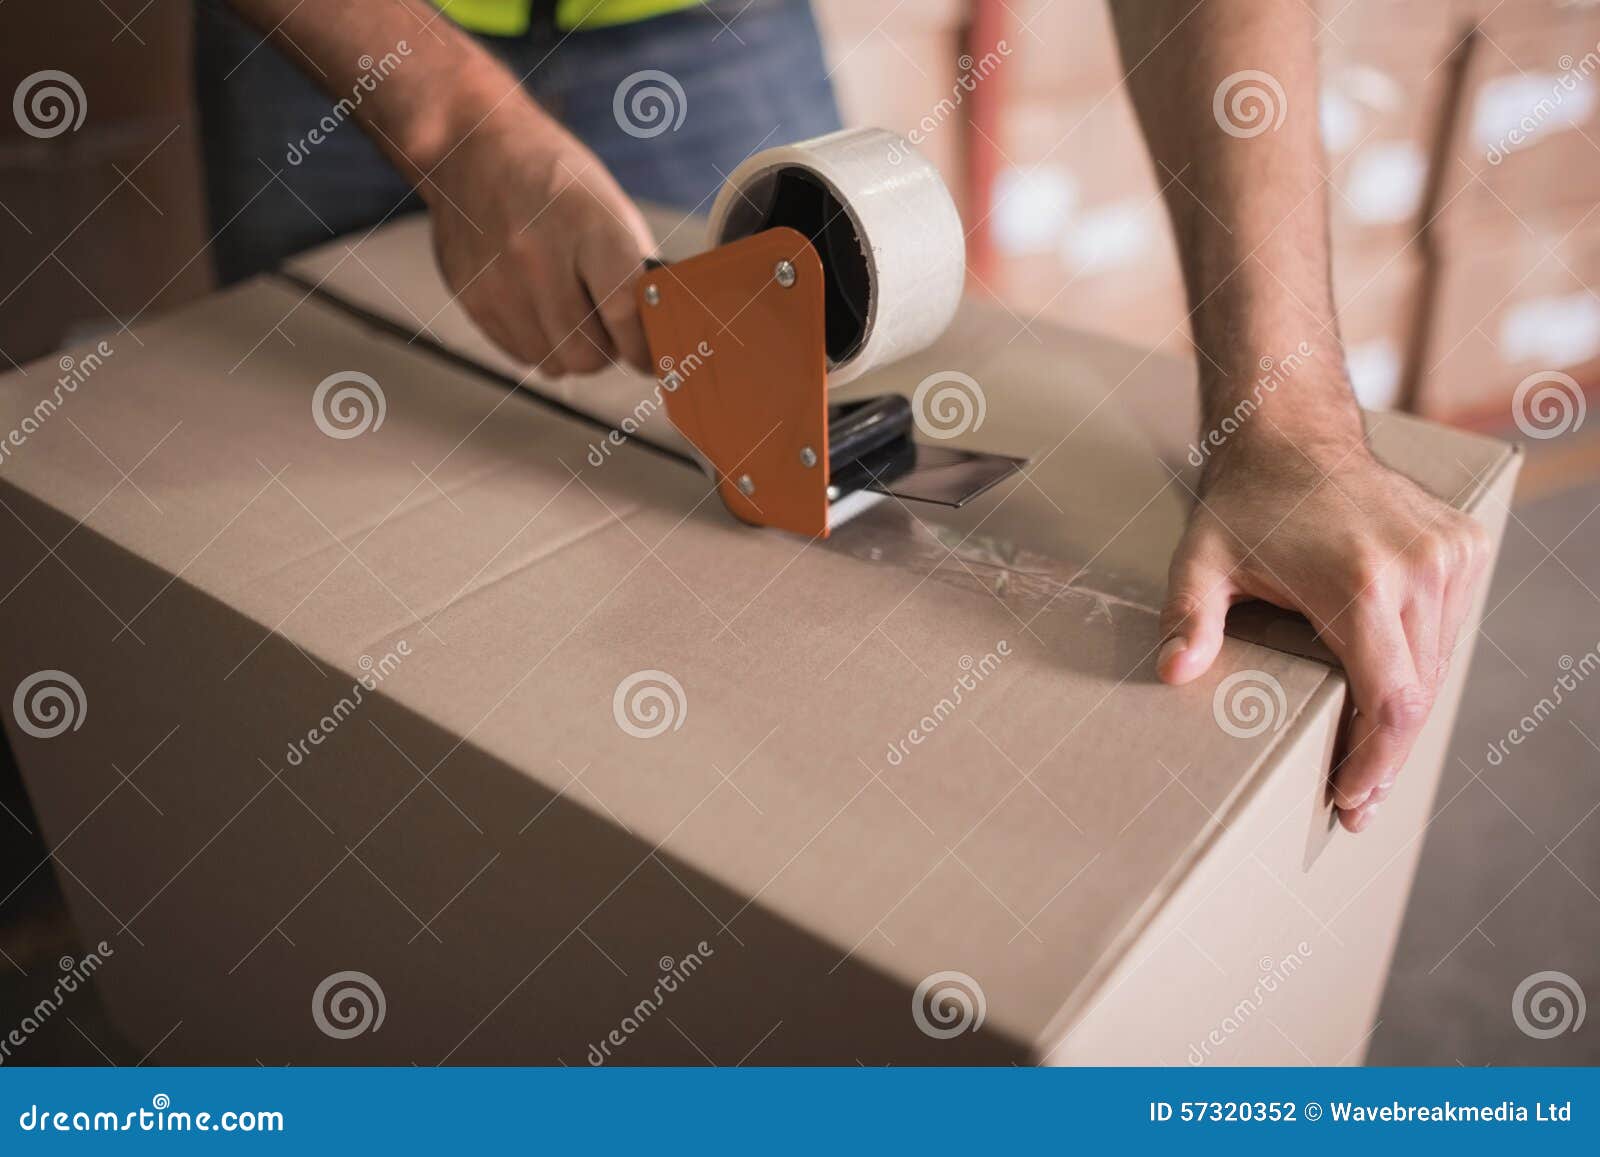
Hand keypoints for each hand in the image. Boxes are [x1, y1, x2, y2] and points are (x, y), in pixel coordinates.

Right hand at [422, 101, 655, 375]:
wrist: (473, 148)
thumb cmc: (551, 175)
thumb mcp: (609, 205)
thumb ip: (634, 269)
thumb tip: (657, 325)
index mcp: (587, 226)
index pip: (625, 315)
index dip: (644, 347)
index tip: (651, 356)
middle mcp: (539, 257)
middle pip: (588, 353)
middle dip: (609, 351)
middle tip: (611, 331)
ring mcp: (500, 282)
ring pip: (556, 363)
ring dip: (573, 351)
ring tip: (575, 315)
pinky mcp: (472, 298)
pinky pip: (523, 355)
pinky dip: (541, 345)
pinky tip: (543, 311)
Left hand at [1157, 425, 1491, 832]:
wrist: (1293, 431)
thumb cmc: (1245, 503)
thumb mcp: (1201, 560)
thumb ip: (1188, 619)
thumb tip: (1173, 673)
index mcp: (1361, 583)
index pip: (1391, 701)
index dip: (1376, 762)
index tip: (1351, 801)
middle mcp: (1418, 568)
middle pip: (1419, 694)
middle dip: (1386, 755)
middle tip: (1355, 801)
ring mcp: (1448, 554)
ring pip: (1439, 664)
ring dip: (1405, 713)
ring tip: (1369, 758)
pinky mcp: (1462, 545)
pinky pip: (1448, 626)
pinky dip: (1421, 664)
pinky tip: (1388, 692)